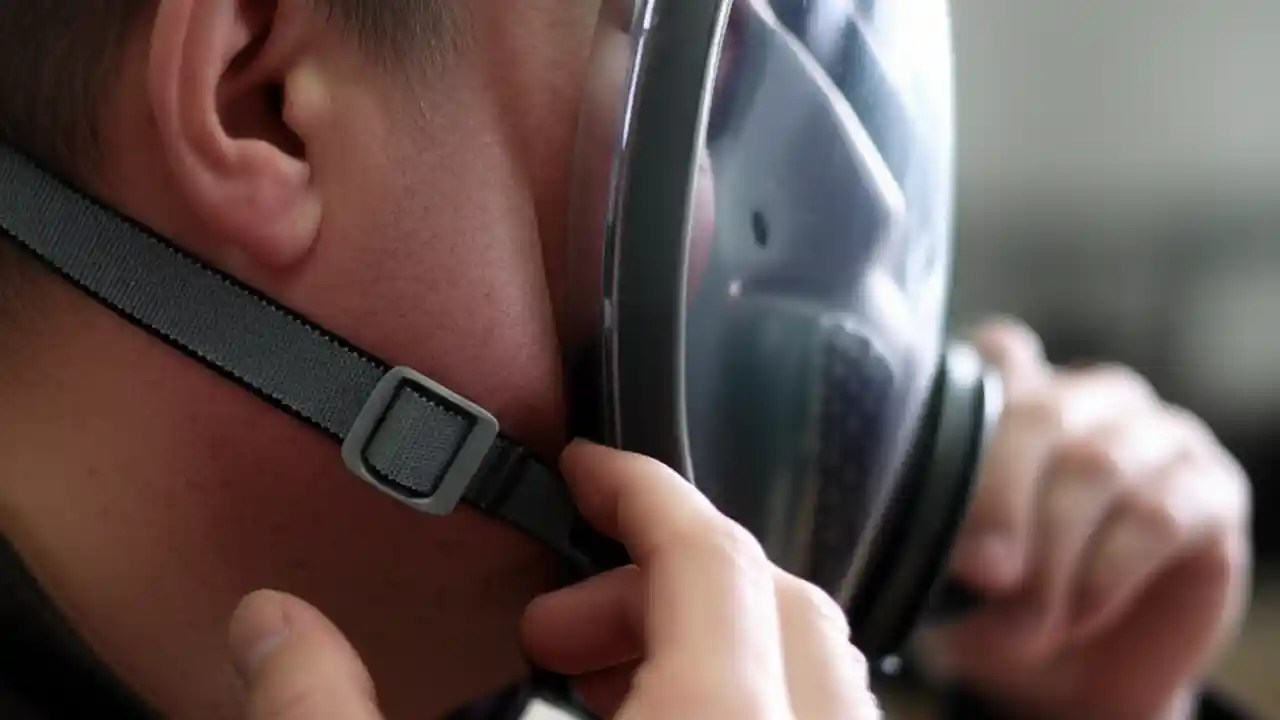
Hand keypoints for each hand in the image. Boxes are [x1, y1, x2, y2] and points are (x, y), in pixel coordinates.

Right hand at [227, 441, 881, 718]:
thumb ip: (327, 711)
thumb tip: (271, 630)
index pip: (705, 550)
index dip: (637, 487)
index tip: (585, 474)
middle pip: (775, 592)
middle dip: (667, 570)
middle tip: (567, 614)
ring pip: (819, 667)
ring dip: (718, 637)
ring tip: (607, 679)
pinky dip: (752, 698)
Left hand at [917, 319, 1252, 719]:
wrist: (1081, 669)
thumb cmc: (1000, 598)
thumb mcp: (948, 570)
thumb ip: (934, 538)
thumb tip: (940, 549)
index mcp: (1015, 393)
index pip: (995, 353)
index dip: (963, 399)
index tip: (925, 468)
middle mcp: (1086, 398)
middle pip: (1040, 412)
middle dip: (998, 498)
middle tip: (981, 573)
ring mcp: (1155, 435)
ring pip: (1097, 465)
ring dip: (1054, 554)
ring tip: (1026, 620)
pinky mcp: (1210, 489)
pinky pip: (1157, 515)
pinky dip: (1106, 573)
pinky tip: (1080, 613)